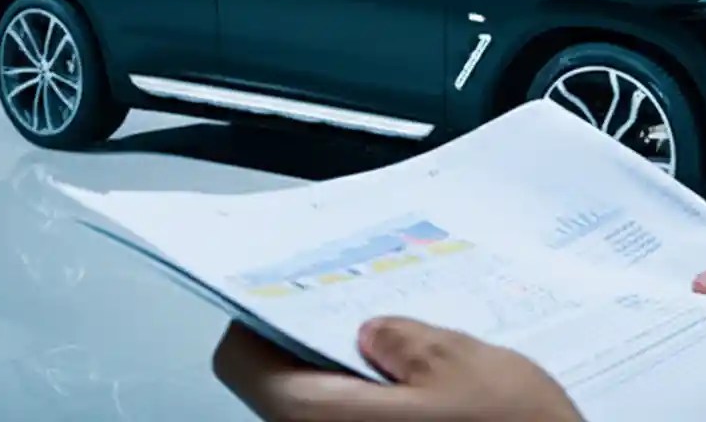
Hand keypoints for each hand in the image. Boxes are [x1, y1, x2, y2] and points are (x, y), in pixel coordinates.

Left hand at [213, 317, 582, 421]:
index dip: (261, 320)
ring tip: (411, 355)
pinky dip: (384, 415)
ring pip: (331, 417)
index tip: (296, 296)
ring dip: (361, 386)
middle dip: (325, 350)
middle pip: (287, 392)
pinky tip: (430, 398)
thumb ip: (404, 340)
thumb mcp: (461, 364)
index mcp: (320, 420)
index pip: (243, 362)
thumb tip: (373, 334)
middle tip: (369, 315)